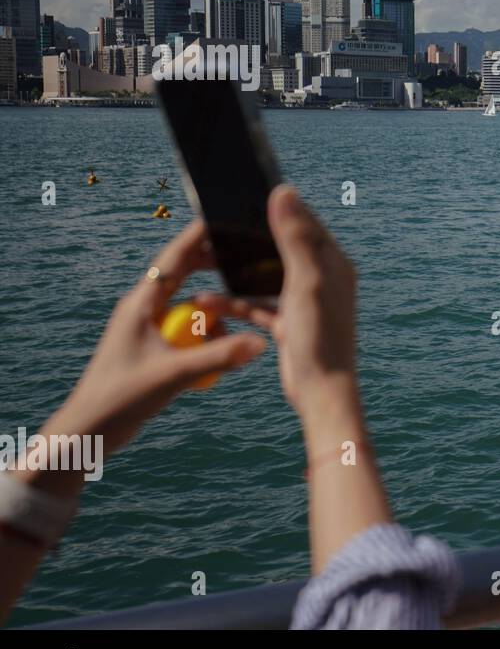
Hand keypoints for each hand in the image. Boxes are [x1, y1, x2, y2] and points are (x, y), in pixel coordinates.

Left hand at [42, 222, 265, 482]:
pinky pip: (188, 331)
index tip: (224, 218)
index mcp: (142, 303)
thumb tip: (261, 343)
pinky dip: (207, 335)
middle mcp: (144, 310)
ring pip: (188, 304)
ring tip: (241, 316)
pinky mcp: (154, 350)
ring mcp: (149, 330)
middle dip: (213, 266)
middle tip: (246, 258)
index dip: (199, 236)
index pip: (174, 258)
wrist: (90, 430)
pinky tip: (225, 349)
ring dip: (214, 310)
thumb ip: (219, 357)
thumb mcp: (175, 374)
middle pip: (183, 275)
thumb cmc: (121, 397)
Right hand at [201, 186, 358, 425]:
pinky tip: (205, 302)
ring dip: (236, 273)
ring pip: (265, 276)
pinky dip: (234, 303)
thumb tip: (283, 192)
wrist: (321, 393)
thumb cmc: (320, 338)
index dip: (277, 207)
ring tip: (203, 263)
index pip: (304, 223)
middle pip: (281, 247)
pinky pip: (257, 305)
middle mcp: (322, 278)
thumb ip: (295, 238)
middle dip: (250, 238)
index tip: (246, 193)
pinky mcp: (289, 323)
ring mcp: (304, 301)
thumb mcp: (306, 282)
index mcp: (333, 263)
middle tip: (217, 227)